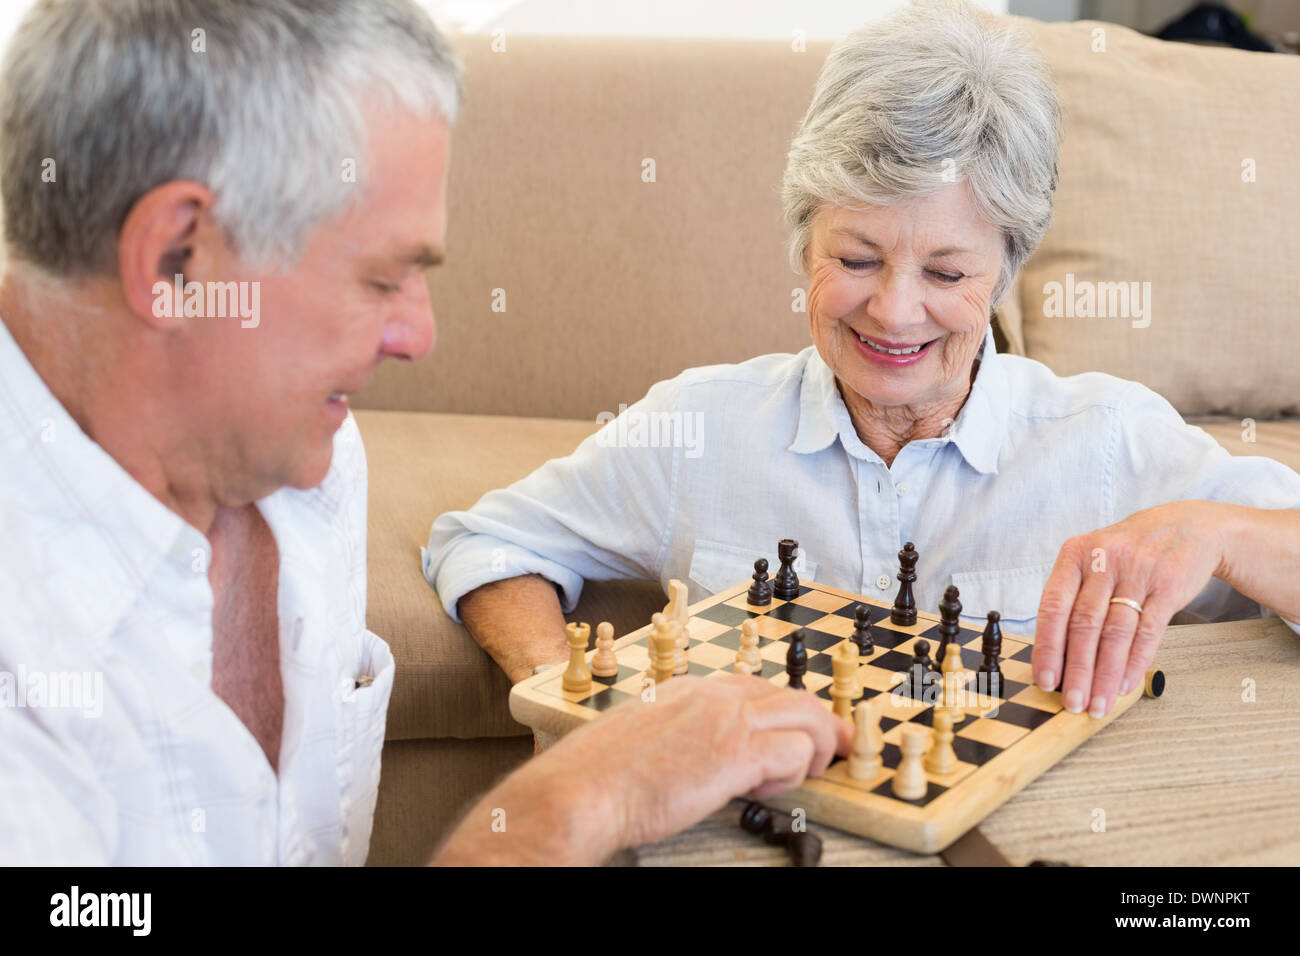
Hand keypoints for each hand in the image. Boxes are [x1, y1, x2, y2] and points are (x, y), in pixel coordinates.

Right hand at [515, 674, 850, 860]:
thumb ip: (675, 739)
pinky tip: (766, 789)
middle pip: (792, 695)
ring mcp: (727, 719)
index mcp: (688, 690)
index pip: (756, 687)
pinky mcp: (736, 752)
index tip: (800, 730)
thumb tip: (694, 760)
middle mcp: (712, 695)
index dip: (785, 711)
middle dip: (823, 723)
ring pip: (807, 716)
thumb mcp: (641, 741)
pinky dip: (794, 773)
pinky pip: (795, 752)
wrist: (580, 790)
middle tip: (839, 748)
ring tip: (807, 774)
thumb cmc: (596, 776)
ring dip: (816, 748)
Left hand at [1032, 501, 1226, 717]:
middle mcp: (1104, 561)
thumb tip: (1054, 653)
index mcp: (1075, 554)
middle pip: (1084, 625)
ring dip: (1104, 674)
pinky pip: (1148, 632)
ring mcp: (1138, 573)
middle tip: (1071, 702)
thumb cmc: (1128, 551)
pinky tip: (1123, 685)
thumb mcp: (1093, 558)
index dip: (1047, 647)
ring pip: (1115, 633)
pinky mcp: (1168, 587)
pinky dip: (1134, 663)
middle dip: (1076, 670)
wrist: (1187, 526)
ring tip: (1096, 703)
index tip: (1045, 679)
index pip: (1054, 606)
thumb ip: (1074, 596)